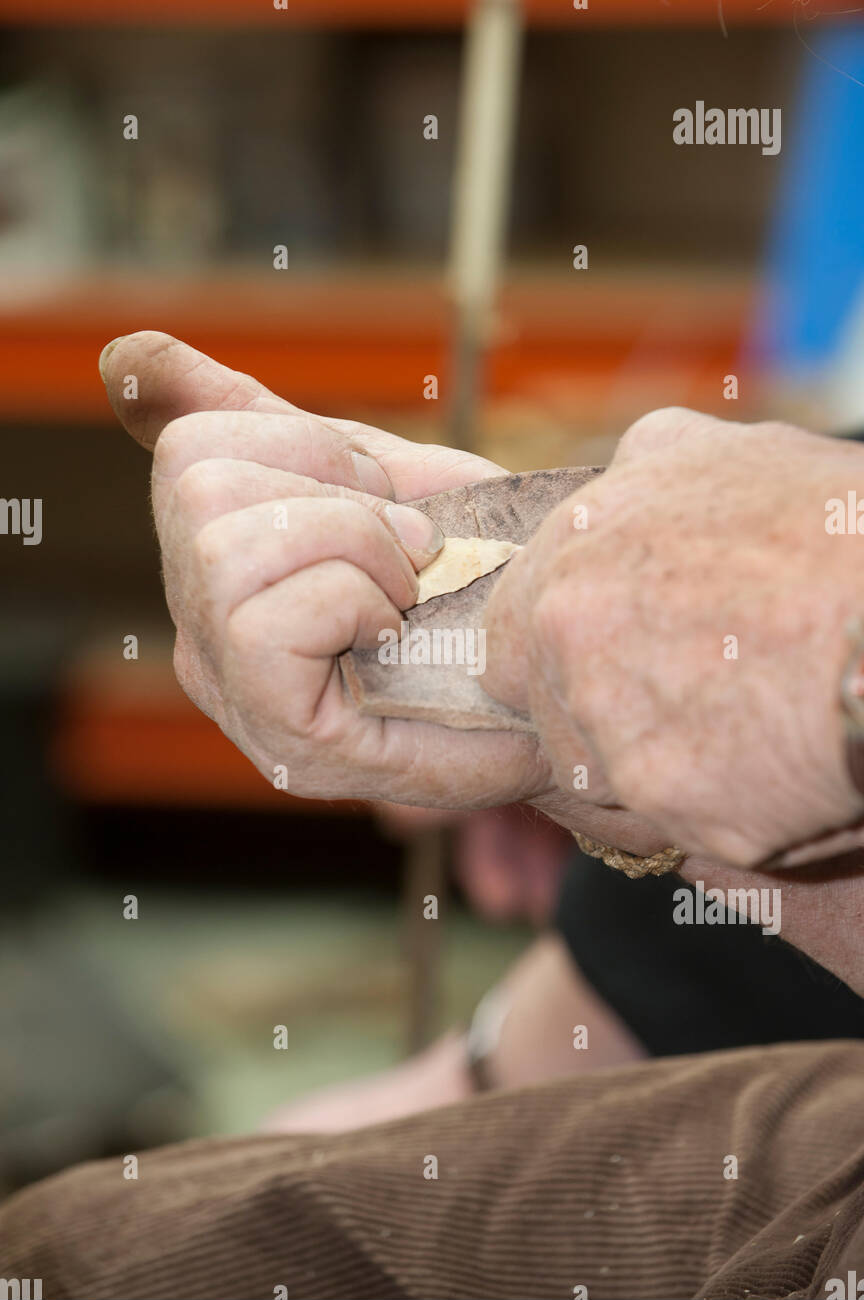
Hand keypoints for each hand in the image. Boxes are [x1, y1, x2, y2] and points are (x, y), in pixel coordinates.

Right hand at [99, 331, 550, 809]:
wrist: (565, 680)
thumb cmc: (474, 587)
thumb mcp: (380, 481)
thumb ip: (267, 423)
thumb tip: (123, 351)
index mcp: (218, 554)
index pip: (189, 444)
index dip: (306, 448)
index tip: (381, 497)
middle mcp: (200, 624)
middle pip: (199, 486)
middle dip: (334, 495)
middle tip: (408, 552)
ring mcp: (226, 683)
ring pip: (222, 548)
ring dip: (351, 548)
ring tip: (405, 594)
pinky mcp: (269, 730)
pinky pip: (264, 620)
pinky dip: (353, 602)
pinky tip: (393, 635)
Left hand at [482, 407, 863, 867]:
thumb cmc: (841, 530)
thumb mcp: (732, 456)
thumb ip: (646, 477)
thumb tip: (623, 480)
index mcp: (575, 546)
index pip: (508, 634)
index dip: (555, 659)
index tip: (609, 667)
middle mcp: (570, 630)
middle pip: (545, 713)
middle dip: (592, 722)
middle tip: (676, 710)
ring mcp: (610, 720)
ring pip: (597, 779)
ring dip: (648, 772)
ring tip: (739, 736)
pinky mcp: (667, 800)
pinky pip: (661, 825)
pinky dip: (706, 812)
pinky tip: (765, 774)